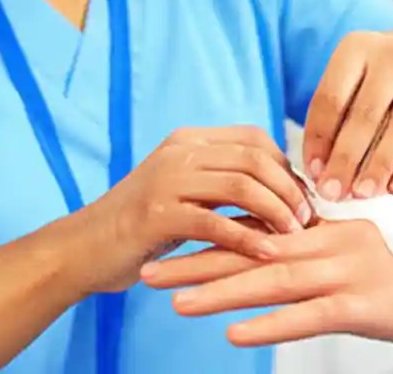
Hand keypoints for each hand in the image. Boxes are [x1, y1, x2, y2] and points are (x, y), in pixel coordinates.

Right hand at [77, 126, 312, 293]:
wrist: (84, 247)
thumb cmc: (141, 224)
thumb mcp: (183, 190)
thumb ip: (222, 181)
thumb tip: (282, 190)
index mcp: (188, 140)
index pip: (254, 139)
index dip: (287, 167)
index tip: (304, 197)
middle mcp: (179, 152)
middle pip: (254, 159)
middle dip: (290, 190)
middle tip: (308, 219)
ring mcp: (167, 181)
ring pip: (241, 186)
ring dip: (276, 211)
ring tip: (295, 235)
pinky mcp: (158, 215)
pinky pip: (216, 223)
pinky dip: (248, 238)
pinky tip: (267, 254)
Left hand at [141, 217, 392, 346]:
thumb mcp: (365, 244)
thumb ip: (323, 242)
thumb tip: (278, 249)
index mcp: (327, 225)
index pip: (257, 226)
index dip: (208, 235)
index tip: (165, 241)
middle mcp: (331, 242)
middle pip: (251, 251)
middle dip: (196, 261)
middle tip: (146, 270)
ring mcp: (348, 271)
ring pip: (272, 279)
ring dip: (220, 292)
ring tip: (176, 301)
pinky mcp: (367, 304)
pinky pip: (312, 316)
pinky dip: (271, 324)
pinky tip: (234, 333)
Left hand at [305, 31, 392, 200]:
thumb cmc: (382, 78)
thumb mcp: (355, 81)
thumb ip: (335, 117)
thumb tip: (320, 170)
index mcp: (356, 46)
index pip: (331, 98)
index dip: (319, 139)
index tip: (313, 173)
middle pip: (364, 116)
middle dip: (346, 160)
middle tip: (333, 193)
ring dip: (378, 167)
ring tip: (362, 194)